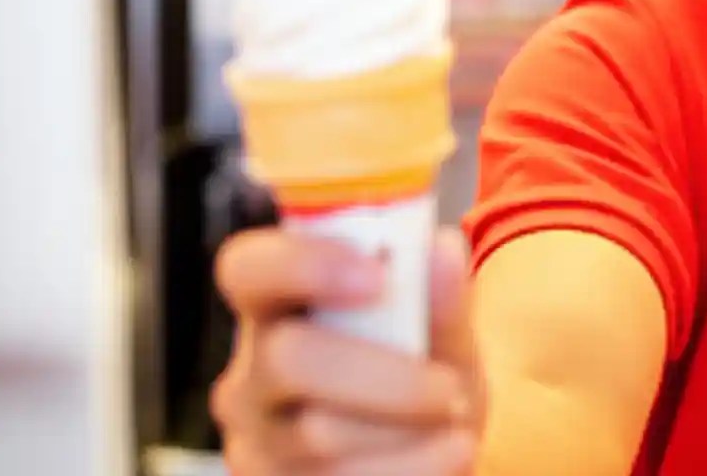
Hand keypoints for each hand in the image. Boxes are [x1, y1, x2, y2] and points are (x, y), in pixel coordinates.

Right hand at [211, 227, 483, 474]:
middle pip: (287, 357)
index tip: (379, 276)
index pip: (250, 266)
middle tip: (449, 387)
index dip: (304, 263)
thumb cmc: (421, 379)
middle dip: (384, 375)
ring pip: (318, 434)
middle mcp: (251, 372)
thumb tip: (442, 251)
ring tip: (456, 426)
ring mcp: (255, 440)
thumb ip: (440, 297)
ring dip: (407, 432)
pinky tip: (442, 458)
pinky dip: (408, 469)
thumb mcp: (440, 337)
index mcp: (280, 307)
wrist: (425, 457)